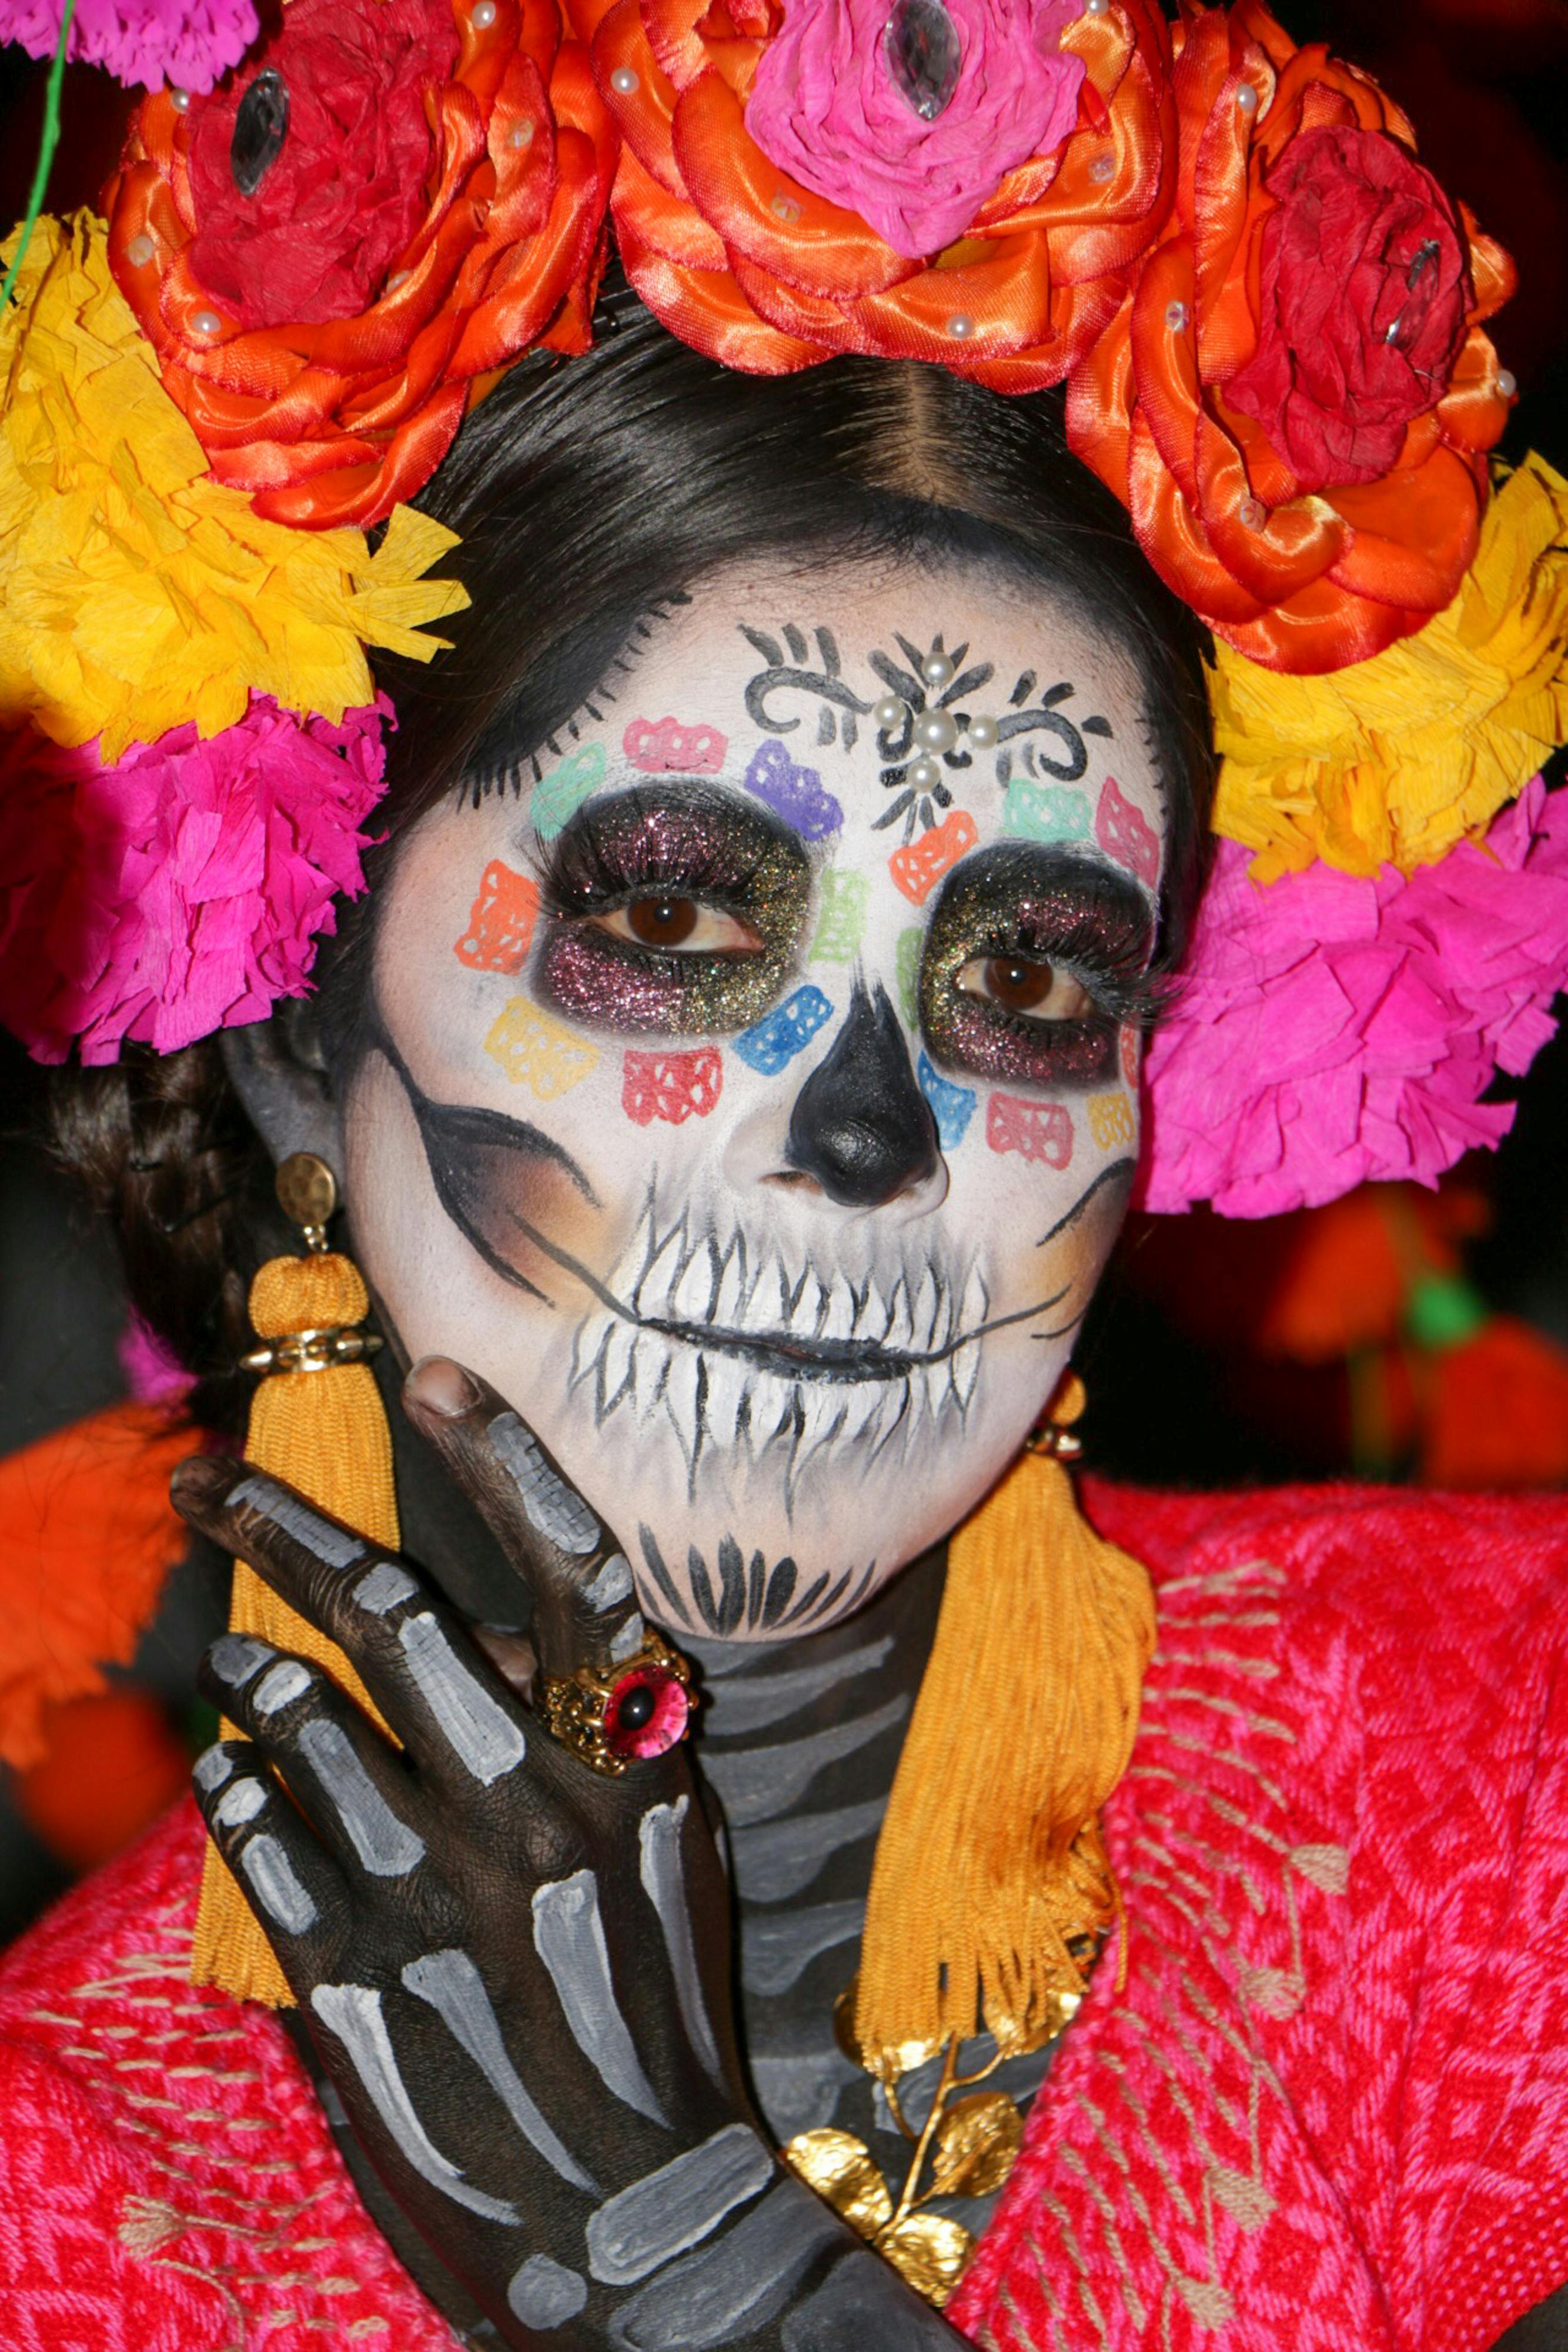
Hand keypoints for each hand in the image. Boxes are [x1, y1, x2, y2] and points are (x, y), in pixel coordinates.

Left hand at [174, 1360, 955, 2347]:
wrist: (641, 2225)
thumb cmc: (657, 2019)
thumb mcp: (669, 1857)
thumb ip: (599, 1737)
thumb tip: (494, 1632)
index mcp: (631, 1769)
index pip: (574, 1571)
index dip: (505, 1461)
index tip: (435, 1379)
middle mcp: (537, 1807)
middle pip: (393, 1611)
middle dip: (280, 1521)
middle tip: (208, 1478)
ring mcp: (439, 1888)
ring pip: (302, 1711)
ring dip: (253, 1667)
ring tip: (239, 1656)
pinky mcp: (356, 1974)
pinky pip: (259, 1829)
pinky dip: (237, 1782)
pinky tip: (242, 1773)